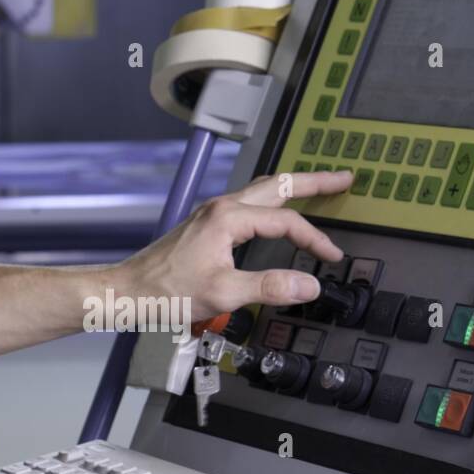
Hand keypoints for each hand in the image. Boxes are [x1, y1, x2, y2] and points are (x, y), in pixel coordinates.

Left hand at [120, 169, 351, 319]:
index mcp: (228, 218)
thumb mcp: (224, 294)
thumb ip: (270, 288)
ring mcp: (212, 213)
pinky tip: (277, 211)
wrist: (130, 291)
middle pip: (278, 185)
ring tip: (318, 186)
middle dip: (314, 182)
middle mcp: (221, 207)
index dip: (314, 240)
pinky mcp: (206, 224)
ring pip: (262, 190)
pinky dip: (273, 201)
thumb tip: (309, 286)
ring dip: (293, 187)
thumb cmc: (167, 292)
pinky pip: (249, 202)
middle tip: (344, 179)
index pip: (286, 221)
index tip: (332, 258)